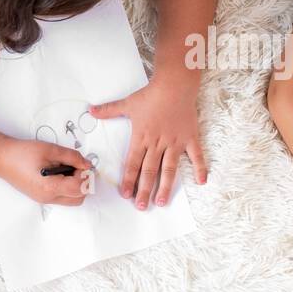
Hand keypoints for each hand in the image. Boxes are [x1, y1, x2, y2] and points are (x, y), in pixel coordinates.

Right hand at [0, 138, 91, 205]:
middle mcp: (48, 197)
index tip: (82, 163)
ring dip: (76, 186)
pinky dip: (67, 187)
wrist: (2, 158)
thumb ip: (72, 157)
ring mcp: (44, 199)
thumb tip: (86, 164)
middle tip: (77, 167)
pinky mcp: (41, 196)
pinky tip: (60, 173)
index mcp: (50, 187)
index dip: (85, 174)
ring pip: (71, 199)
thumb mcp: (51, 149)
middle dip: (83, 182)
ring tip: (67, 169)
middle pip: (79, 198)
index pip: (79, 187)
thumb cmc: (22, 153)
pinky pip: (61, 196)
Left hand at [89, 76, 206, 208]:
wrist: (174, 85)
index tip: (126, 195)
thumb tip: (91, 110)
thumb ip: (109, 110)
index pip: (132, 163)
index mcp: (142, 137)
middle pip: (149, 171)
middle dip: (144, 190)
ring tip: (162, 201)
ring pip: (169, 169)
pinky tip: (201, 182)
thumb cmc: (151, 95)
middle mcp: (158, 143)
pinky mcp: (190, 138)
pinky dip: (200, 168)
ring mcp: (175, 142)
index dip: (129, 180)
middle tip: (141, 206)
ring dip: (166, 186)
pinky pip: (196, 156)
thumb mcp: (128, 103)